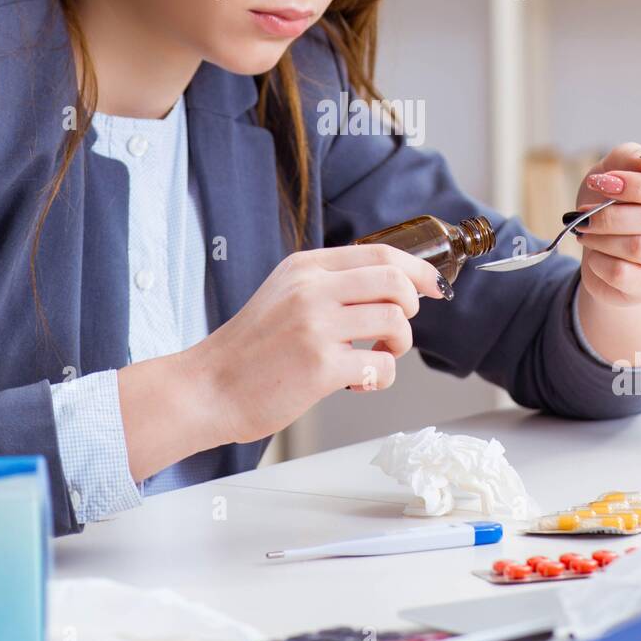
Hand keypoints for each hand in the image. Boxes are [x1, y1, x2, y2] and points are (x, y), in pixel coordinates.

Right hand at [183, 243, 443, 445]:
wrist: (207, 388)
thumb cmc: (249, 350)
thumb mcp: (284, 294)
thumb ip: (328, 285)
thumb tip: (389, 287)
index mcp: (305, 268)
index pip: (379, 253)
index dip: (417, 270)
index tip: (434, 286)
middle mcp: (312, 290)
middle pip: (395, 282)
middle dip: (412, 306)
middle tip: (397, 329)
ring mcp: (316, 326)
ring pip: (395, 322)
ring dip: (398, 345)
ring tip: (376, 357)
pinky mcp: (320, 366)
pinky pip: (382, 366)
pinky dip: (381, 378)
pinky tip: (358, 383)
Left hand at [573, 142, 640, 308]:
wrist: (601, 238)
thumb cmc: (616, 196)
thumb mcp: (617, 166)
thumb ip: (633, 157)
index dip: (638, 186)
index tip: (603, 184)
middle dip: (610, 215)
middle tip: (584, 212)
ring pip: (639, 248)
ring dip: (601, 238)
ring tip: (586, 230)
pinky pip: (623, 274)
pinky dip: (598, 261)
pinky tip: (595, 253)